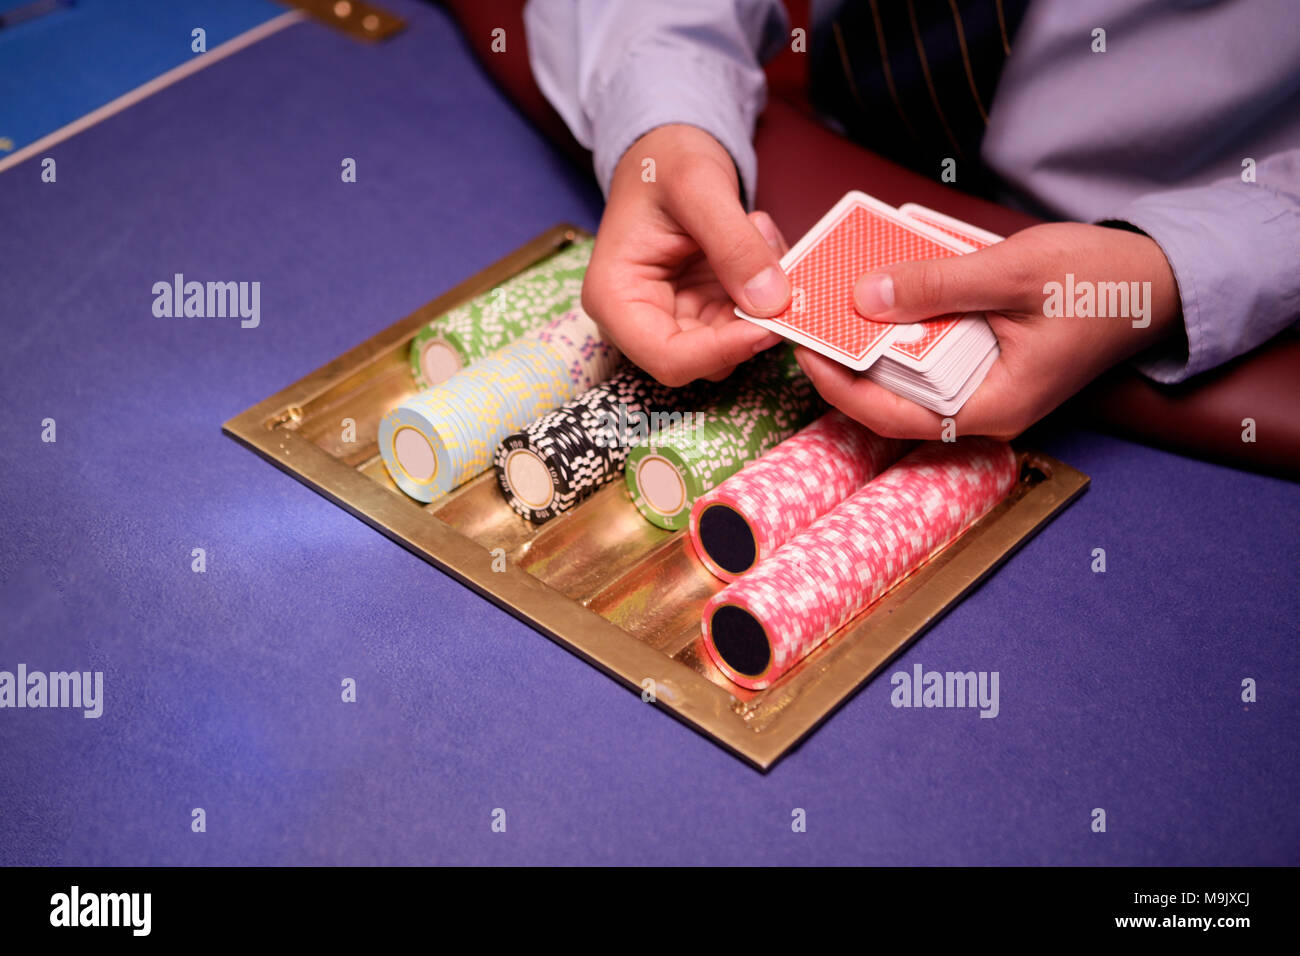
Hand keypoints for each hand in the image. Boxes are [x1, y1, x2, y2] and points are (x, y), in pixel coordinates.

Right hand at [583, 124, 788, 384]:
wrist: (667, 150)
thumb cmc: (665, 161)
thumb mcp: (698, 186)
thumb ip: (733, 243)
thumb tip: (770, 302)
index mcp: (615, 298)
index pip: (668, 357)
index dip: (722, 351)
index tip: (771, 324)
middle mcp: (639, 319)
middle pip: (703, 358)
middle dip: (749, 323)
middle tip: (782, 270)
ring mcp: (673, 317)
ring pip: (731, 343)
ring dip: (761, 302)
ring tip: (760, 235)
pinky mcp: (702, 308)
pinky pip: (743, 320)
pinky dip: (764, 289)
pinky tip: (760, 242)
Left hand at [794, 222, 1182, 439]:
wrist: (1159, 278)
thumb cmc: (1100, 281)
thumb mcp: (1014, 272)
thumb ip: (939, 285)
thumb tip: (865, 297)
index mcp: (994, 405)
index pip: (893, 416)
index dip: (840, 387)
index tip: (804, 350)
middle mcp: (985, 406)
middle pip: (895, 395)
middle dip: (848, 359)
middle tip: (808, 318)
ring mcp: (986, 385)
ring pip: (910, 371)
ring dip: (873, 339)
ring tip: (833, 301)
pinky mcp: (987, 360)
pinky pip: (933, 349)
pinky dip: (906, 324)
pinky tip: (883, 290)